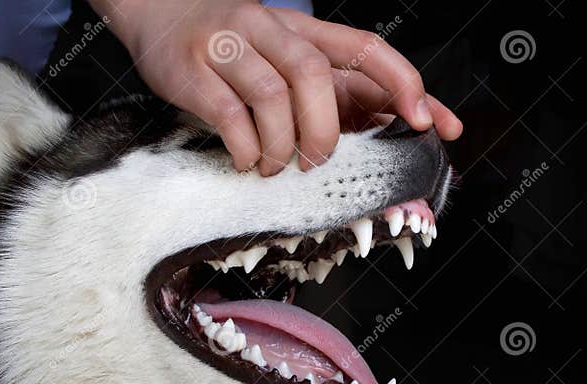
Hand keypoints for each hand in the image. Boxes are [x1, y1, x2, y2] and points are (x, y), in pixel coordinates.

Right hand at [90, 1, 462, 174]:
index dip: (402, 82)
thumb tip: (385, 124)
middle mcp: (268, 29)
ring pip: (272, 96)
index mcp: (301, 28)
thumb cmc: (233, 43)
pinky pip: (228, 114)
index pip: (364, 46)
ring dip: (281, 145)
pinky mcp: (193, 72)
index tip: (428, 122)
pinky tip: (246, 160)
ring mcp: (229, 48)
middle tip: (317, 160)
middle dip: (325, 130)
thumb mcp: (282, 50)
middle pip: (315, 74)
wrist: (158, 8)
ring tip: (275, 166)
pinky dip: (245, 148)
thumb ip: (325, 83)